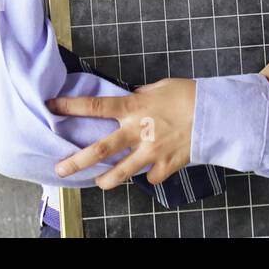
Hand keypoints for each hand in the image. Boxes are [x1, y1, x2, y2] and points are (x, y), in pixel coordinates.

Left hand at [46, 78, 196, 189]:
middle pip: (99, 149)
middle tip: (60, 169)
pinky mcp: (166, 165)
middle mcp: (137, 131)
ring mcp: (151, 152)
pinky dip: (149, 175)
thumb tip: (132, 98)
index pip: (94, 106)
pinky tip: (150, 171)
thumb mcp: (160, 87)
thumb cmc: (189, 95)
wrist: (217, 114)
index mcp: (133, 107)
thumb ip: (141, 96)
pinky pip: (151, 177)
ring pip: (120, 173)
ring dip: (105, 180)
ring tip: (97, 182)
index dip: (70, 106)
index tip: (51, 106)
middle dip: (76, 161)